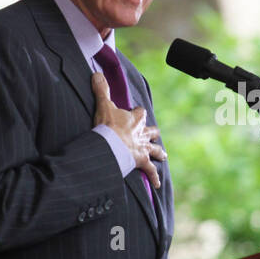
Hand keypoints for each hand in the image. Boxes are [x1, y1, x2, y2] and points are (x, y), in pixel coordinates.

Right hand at [91, 71, 165, 189]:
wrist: (111, 144)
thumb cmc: (107, 126)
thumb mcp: (103, 105)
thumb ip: (100, 90)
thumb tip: (96, 73)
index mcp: (134, 119)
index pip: (140, 112)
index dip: (138, 112)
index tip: (135, 111)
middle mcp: (141, 133)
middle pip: (151, 131)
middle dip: (152, 132)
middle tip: (154, 133)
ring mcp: (142, 147)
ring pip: (154, 149)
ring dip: (158, 152)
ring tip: (163, 156)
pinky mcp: (141, 161)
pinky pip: (150, 171)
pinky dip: (154, 178)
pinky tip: (157, 184)